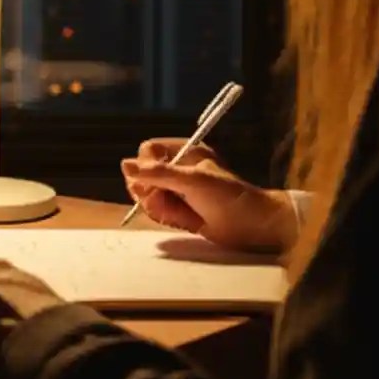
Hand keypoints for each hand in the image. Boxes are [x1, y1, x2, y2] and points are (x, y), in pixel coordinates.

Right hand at [122, 138, 297, 252]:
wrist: (254, 227)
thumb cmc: (229, 198)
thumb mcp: (193, 181)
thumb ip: (159, 173)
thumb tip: (124, 164)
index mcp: (185, 152)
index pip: (148, 151)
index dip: (144, 167)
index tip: (152, 183)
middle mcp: (179, 168)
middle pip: (142, 175)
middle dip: (149, 191)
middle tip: (164, 201)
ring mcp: (178, 190)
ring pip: (147, 195)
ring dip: (157, 207)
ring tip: (178, 214)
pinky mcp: (180, 210)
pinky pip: (157, 211)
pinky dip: (165, 217)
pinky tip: (184, 221)